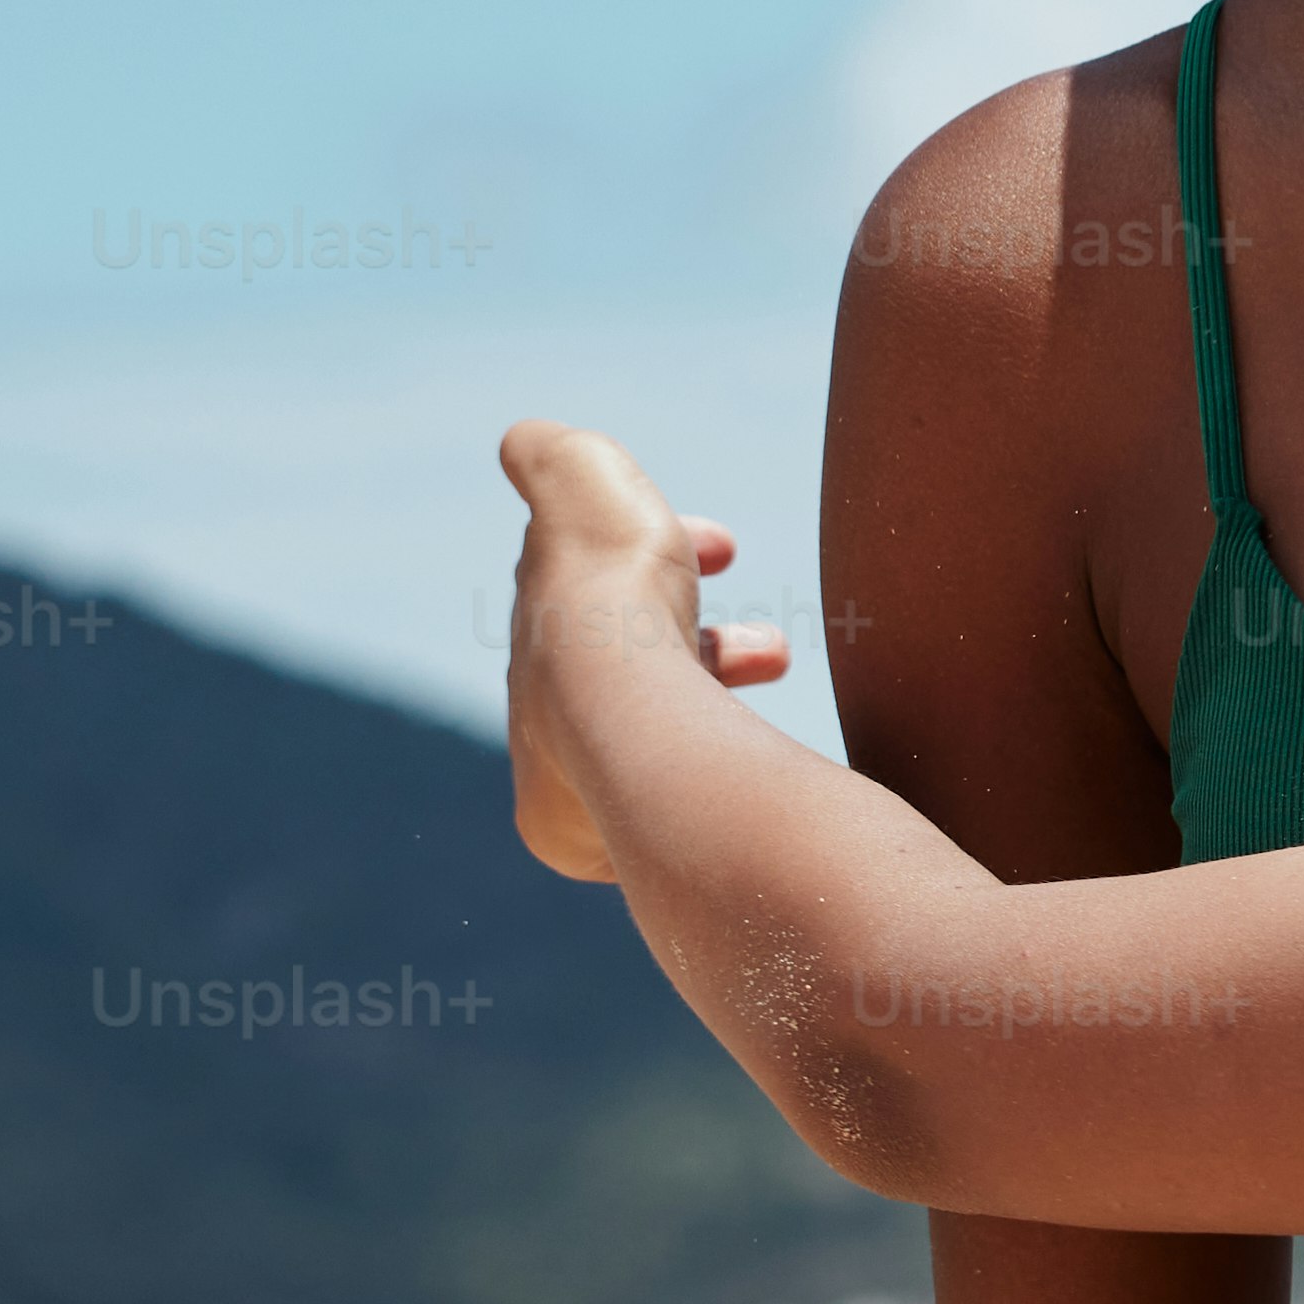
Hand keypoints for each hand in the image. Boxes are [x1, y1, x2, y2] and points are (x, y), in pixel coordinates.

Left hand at [497, 420, 789, 882]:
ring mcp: (594, 802)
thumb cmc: (610, 607)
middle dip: (704, 640)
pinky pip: (699, 801)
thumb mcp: (582, 488)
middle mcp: (556, 735)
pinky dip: (737, 767)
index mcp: (541, 651)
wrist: (632, 724)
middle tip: (769, 642)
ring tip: (777, 664)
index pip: (594, 605)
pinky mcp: (638, 860)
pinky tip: (771, 764)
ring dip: (725, 686)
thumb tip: (526, 443)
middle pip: (638, 675)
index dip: (655, 561)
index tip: (721, 543)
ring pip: (672, 737)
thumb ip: (554, 459)